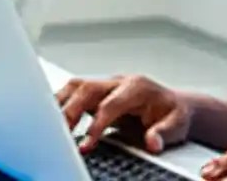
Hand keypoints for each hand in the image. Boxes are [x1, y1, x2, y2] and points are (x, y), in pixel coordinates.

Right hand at [55, 75, 192, 154]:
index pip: (109, 104)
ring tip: (49, 128)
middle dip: (70, 111)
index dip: (95, 125)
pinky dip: (60, 103)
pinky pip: (73, 92)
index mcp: (137, 87)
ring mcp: (106, 85)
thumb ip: (163, 133)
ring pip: (76, 86)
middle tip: (60, 136)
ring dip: (60, 104)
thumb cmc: (174, 115)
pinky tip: (51, 119)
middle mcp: (119, 82)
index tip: (85, 145)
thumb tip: (152, 142)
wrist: (174, 107)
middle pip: (86, 89)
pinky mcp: (97, 93)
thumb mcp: (176, 125)